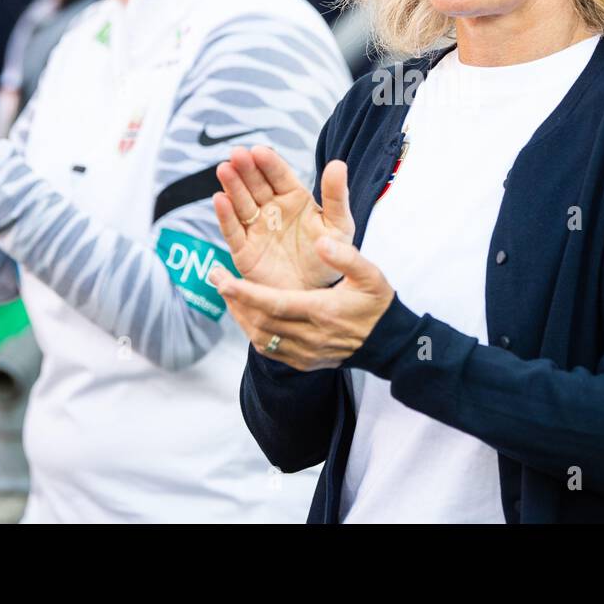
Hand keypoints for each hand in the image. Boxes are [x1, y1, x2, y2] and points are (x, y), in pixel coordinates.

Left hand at [209, 235, 394, 370]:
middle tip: (214, 276)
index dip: (245, 292)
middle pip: (260, 321)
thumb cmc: (377, 304)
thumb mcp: (370, 274)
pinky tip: (246, 313)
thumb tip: (320, 241)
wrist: (389, 343)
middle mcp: (310, 336)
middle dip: (234, 299)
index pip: (274, 304)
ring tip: (226, 292)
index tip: (221, 278)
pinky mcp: (304, 362)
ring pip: (260, 338)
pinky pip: (270, 350)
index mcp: (323, 312)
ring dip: (240, 315)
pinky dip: (253, 331)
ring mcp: (305, 353)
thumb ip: (345, 256)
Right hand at [213, 146, 354, 289]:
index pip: (279, 175)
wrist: (317, 293)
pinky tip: (220, 199)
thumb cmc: (329, 257)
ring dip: (232, 186)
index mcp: (294, 197)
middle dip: (246, 169)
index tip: (259, 151)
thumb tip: (338, 163)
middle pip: (256, 185)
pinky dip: (225, 216)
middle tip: (237, 154)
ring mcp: (256, 228)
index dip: (269, 163)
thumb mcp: (339, 226)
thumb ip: (336, 196)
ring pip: (241, 203)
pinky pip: (233, 231)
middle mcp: (271, 209)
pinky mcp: (244, 251)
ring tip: (225, 169)